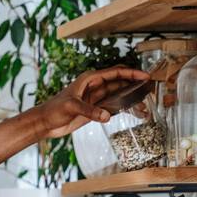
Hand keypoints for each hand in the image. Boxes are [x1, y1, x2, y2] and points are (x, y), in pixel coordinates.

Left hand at [29, 66, 151, 139]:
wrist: (46, 123)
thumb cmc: (54, 110)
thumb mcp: (72, 107)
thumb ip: (89, 111)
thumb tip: (107, 116)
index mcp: (90, 79)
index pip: (115, 73)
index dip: (131, 73)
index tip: (145, 76)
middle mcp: (95, 86)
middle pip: (120, 83)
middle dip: (135, 85)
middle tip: (150, 89)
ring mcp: (96, 98)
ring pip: (118, 95)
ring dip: (131, 99)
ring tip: (145, 104)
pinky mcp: (95, 109)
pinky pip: (113, 107)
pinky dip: (123, 109)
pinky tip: (134, 113)